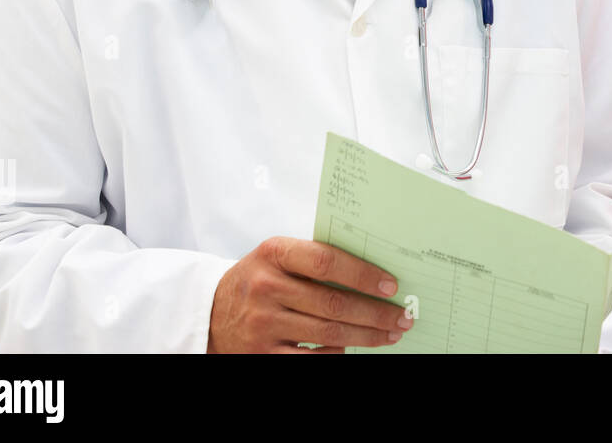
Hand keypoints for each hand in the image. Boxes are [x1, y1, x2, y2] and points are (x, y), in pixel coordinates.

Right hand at [207, 236, 411, 352]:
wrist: (209, 312)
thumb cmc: (257, 279)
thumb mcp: (276, 257)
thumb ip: (314, 259)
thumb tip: (372, 276)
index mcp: (273, 253)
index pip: (326, 261)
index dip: (362, 274)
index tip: (390, 285)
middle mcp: (266, 288)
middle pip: (333, 304)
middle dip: (375, 313)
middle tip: (402, 317)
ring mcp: (262, 324)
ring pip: (328, 333)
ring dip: (366, 336)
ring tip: (390, 334)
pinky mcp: (261, 354)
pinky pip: (311, 357)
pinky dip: (337, 352)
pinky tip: (352, 347)